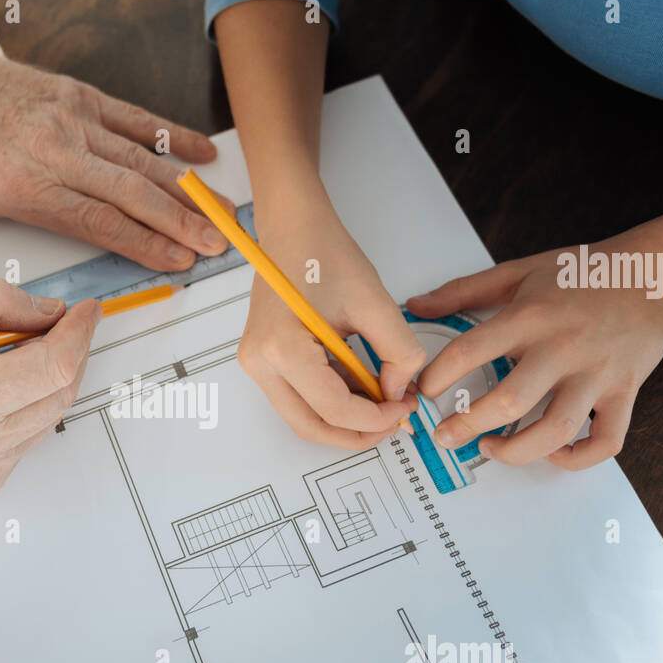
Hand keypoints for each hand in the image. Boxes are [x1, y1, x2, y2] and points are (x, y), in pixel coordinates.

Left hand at [0, 27, 231, 292]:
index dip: (143, 243)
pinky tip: (203, 156)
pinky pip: (138, 120)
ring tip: (220, 212)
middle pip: (132, 194)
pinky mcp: (83, 98)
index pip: (99, 223)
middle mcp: (58, 152)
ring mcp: (75, 121)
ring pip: (142, 160)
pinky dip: (174, 138)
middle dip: (180, 221)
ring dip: (187, 188)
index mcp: (28, 185)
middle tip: (215, 244)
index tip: (176, 260)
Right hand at [0, 279, 100, 495]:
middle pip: (61, 392)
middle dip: (68, 350)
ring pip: (51, 414)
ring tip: (11, 353)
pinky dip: (28, 403)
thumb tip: (48, 311)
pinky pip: (31, 434)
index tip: (86, 311)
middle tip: (54, 322)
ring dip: (48, 377)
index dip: (78, 333)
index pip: (53, 368)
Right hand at [238, 188, 423, 448]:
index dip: (376, 418)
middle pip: (311, 427)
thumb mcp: (375, 303)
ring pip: (303, 418)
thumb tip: (400, 392)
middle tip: (394, 422)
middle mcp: (260, 363)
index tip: (405, 407)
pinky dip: (331, 403)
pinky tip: (360, 389)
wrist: (293, 228)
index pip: (335, 409)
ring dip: (344, 421)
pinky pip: (298, 399)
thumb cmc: (324, 254)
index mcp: (282, 349)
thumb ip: (398, 353)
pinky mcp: (262, 361)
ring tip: (381, 403)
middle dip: (357, 433)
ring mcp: (256, 365)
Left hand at [408, 209, 662, 469]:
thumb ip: (464, 290)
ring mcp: (596, 375)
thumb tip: (416, 306)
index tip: (422, 393)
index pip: (469, 352)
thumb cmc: (584, 272)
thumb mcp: (519, 271)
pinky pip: (606, 440)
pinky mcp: (624, 392)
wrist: (656, 271)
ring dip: (517, 451)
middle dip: (467, 426)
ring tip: (491, 449)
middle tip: (444, 436)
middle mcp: (561, 349)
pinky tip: (552, 454)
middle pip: (509, 401)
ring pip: (556, 430)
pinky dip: (578, 459)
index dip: (436, 378)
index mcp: (530, 317)